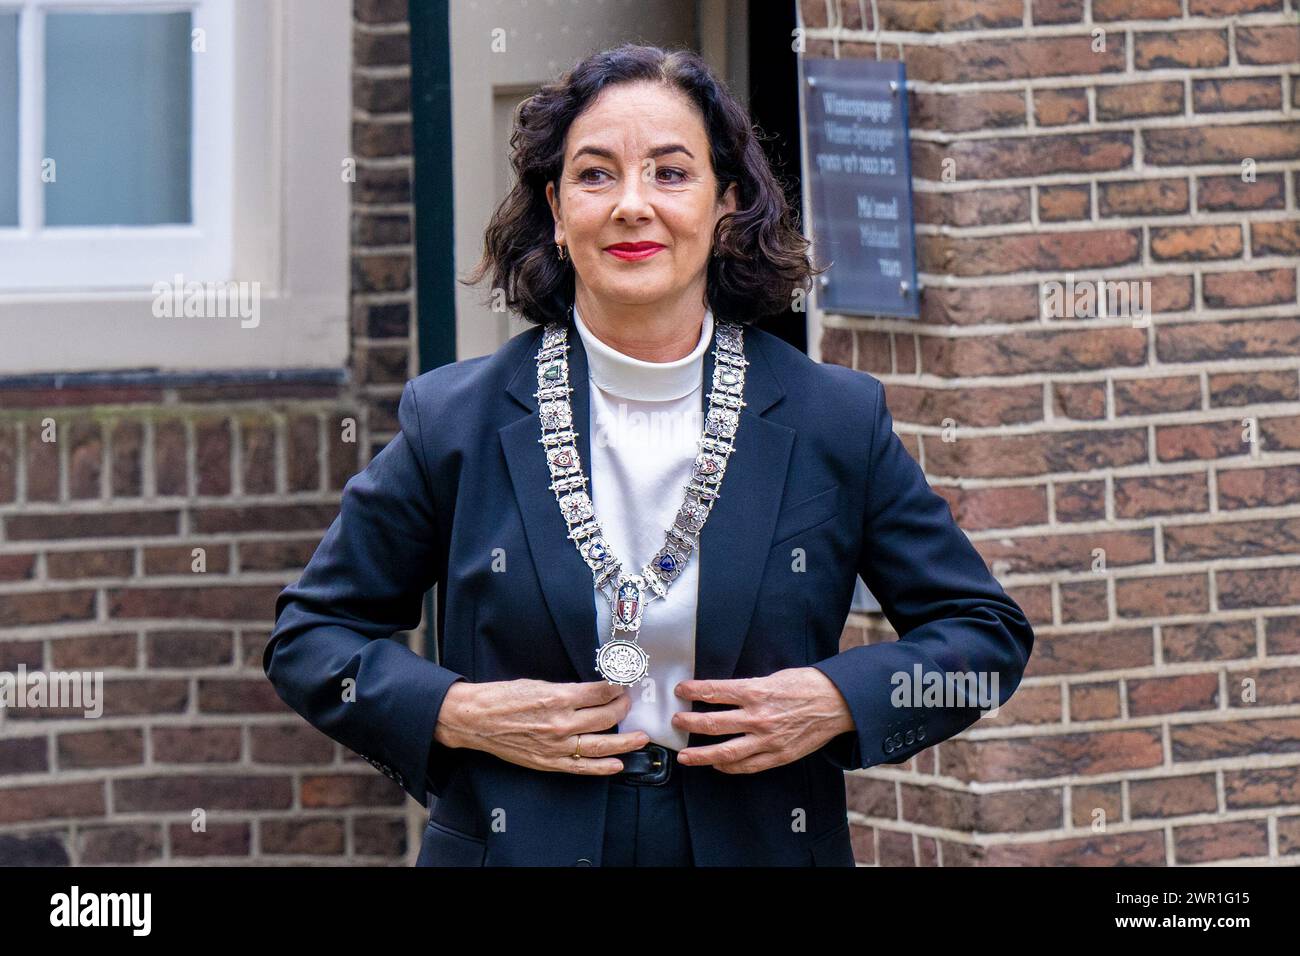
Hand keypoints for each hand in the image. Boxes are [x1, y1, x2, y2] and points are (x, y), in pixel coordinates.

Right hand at [433, 678, 649, 774]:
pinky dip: (602, 767)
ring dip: (626, 742)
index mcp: (558, 697)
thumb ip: (566, 690)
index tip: (621, 685)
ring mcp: (556, 745)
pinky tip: (618, 765)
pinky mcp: (549, 762)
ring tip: (641, 738)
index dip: (615, 688)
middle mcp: (561, 723)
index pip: (600, 692)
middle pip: (606, 717)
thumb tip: (591, 692)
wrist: (475, 719)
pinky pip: (582, 767)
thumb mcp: (537, 683)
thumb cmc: (502, 697)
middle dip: (622, 708)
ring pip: (601, 745)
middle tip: (628, 703)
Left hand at [671, 667, 853, 772]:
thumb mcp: (775, 677)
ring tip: (685, 756)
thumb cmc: (807, 685)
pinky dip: (729, 767)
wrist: (837, 703)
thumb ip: (750, 687)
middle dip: (690, 723)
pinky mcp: (778, 755)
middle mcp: (759, 717)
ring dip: (701, 755)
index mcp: (757, 691)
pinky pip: (748, 766)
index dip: (695, 691)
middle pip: (714, 723)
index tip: (681, 690)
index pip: (716, 691)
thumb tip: (724, 693)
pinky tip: (716, 765)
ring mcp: (768, 739)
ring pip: (726, 751)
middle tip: (675, 723)